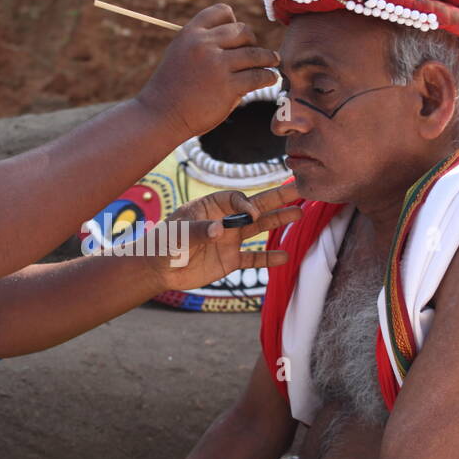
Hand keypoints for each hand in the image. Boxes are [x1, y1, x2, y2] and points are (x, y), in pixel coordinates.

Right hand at [135, 3, 280, 141]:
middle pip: (243, 31)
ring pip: (255, 53)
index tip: (239, 37)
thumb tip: (237, 38)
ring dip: (267, 58)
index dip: (234, 22)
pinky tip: (269, 79)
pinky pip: (258, 76)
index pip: (222, 11)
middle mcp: (204, 44)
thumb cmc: (171, 88)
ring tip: (272, 62)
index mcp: (190, 33)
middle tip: (255, 54)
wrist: (160, 115)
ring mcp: (217, 65)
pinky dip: (268, 77)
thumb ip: (203, 43)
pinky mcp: (228, 87)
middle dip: (252, 42)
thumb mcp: (180, 53)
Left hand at [144, 183, 303, 292]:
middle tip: (300, 188)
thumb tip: (220, 230)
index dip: (246, 205)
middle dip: (277, 198)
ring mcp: (229, 240)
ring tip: (299, 214)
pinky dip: (268, 259)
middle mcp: (224, 220)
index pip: (236, 199)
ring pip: (259, 229)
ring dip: (278, 221)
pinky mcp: (230, 260)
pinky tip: (284, 257)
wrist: (158, 269)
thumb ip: (200, 231)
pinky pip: (253, 258)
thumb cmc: (164, 244)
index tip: (252, 215)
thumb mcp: (179, 234)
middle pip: (255, 207)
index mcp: (211, 206)